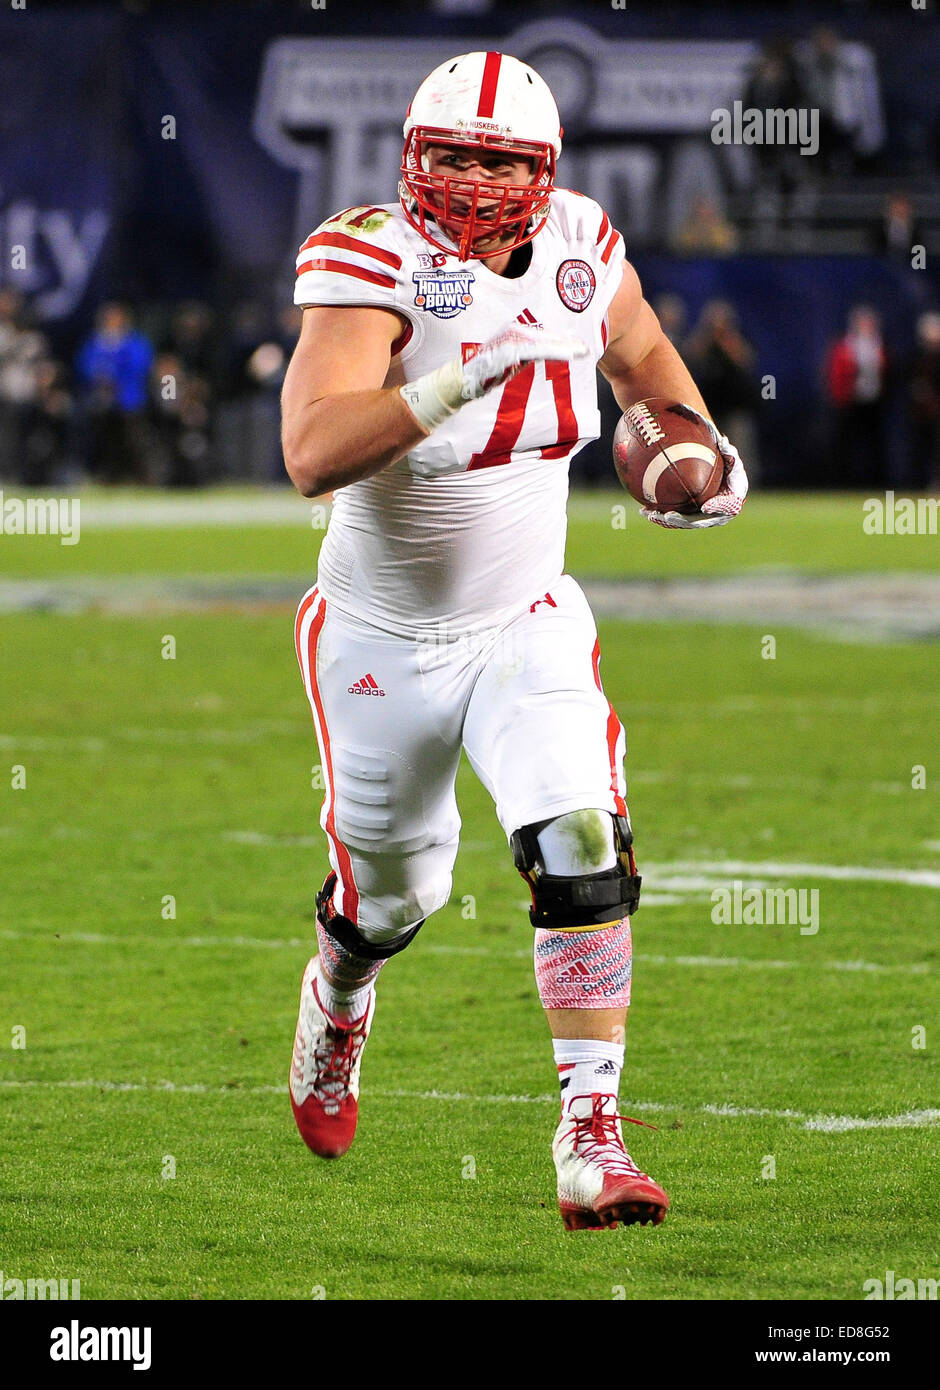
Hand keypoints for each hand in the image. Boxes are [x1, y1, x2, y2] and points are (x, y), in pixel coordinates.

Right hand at [461, 326, 588, 399]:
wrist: (461, 380)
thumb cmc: (481, 373)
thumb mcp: (507, 362)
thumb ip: (523, 356)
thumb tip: (538, 356)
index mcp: (514, 334)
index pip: (543, 337)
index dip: (562, 341)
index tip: (579, 345)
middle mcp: (513, 333)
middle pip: (546, 338)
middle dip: (567, 343)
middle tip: (586, 348)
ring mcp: (511, 341)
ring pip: (544, 344)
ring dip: (564, 348)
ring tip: (582, 351)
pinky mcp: (509, 352)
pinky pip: (535, 352)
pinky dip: (552, 352)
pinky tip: (567, 355)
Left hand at [642, 407, 747, 528]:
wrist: (709, 460)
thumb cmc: (719, 451)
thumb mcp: (726, 449)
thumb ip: (728, 450)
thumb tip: (725, 443)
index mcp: (733, 495)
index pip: (729, 505)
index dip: (718, 507)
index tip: (706, 506)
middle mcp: (719, 509)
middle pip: (703, 520)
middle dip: (686, 520)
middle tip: (671, 516)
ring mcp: (703, 514)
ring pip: (686, 521)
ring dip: (669, 521)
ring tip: (653, 515)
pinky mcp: (689, 514)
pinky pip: (675, 516)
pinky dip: (660, 515)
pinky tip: (644, 511)